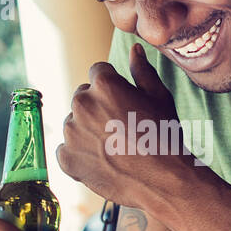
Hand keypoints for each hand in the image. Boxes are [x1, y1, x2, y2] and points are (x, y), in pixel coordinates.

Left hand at [57, 46, 189, 209]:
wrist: (163, 180)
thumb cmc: (164, 136)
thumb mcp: (159, 97)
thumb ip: (142, 70)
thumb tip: (134, 49)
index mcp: (104, 85)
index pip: (98, 72)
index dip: (113, 87)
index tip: (123, 104)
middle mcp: (82, 104)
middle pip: (83, 97)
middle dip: (97, 107)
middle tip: (120, 128)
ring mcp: (72, 132)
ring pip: (74, 123)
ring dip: (87, 130)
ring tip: (112, 147)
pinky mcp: (66, 158)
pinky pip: (66, 150)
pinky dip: (79, 155)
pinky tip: (102, 161)